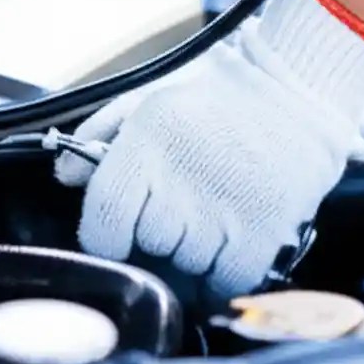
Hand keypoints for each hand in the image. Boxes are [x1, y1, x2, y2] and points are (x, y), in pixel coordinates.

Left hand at [58, 0, 363, 295]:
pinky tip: (229, 245)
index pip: (103, 218)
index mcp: (145, 143)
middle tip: (177, 206)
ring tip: (210, 212)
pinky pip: (229, 279)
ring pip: (186, 263)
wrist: (298, 84)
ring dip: (192, 250)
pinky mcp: (265, 229)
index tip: (113, 236)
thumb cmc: (215, 91)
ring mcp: (224, 208)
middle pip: (147, 243)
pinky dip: (224, 273)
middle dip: (155, 233)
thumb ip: (97, 134)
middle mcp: (180, 179)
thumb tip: (64, 174)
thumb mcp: (145, 97)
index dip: (103, 237)